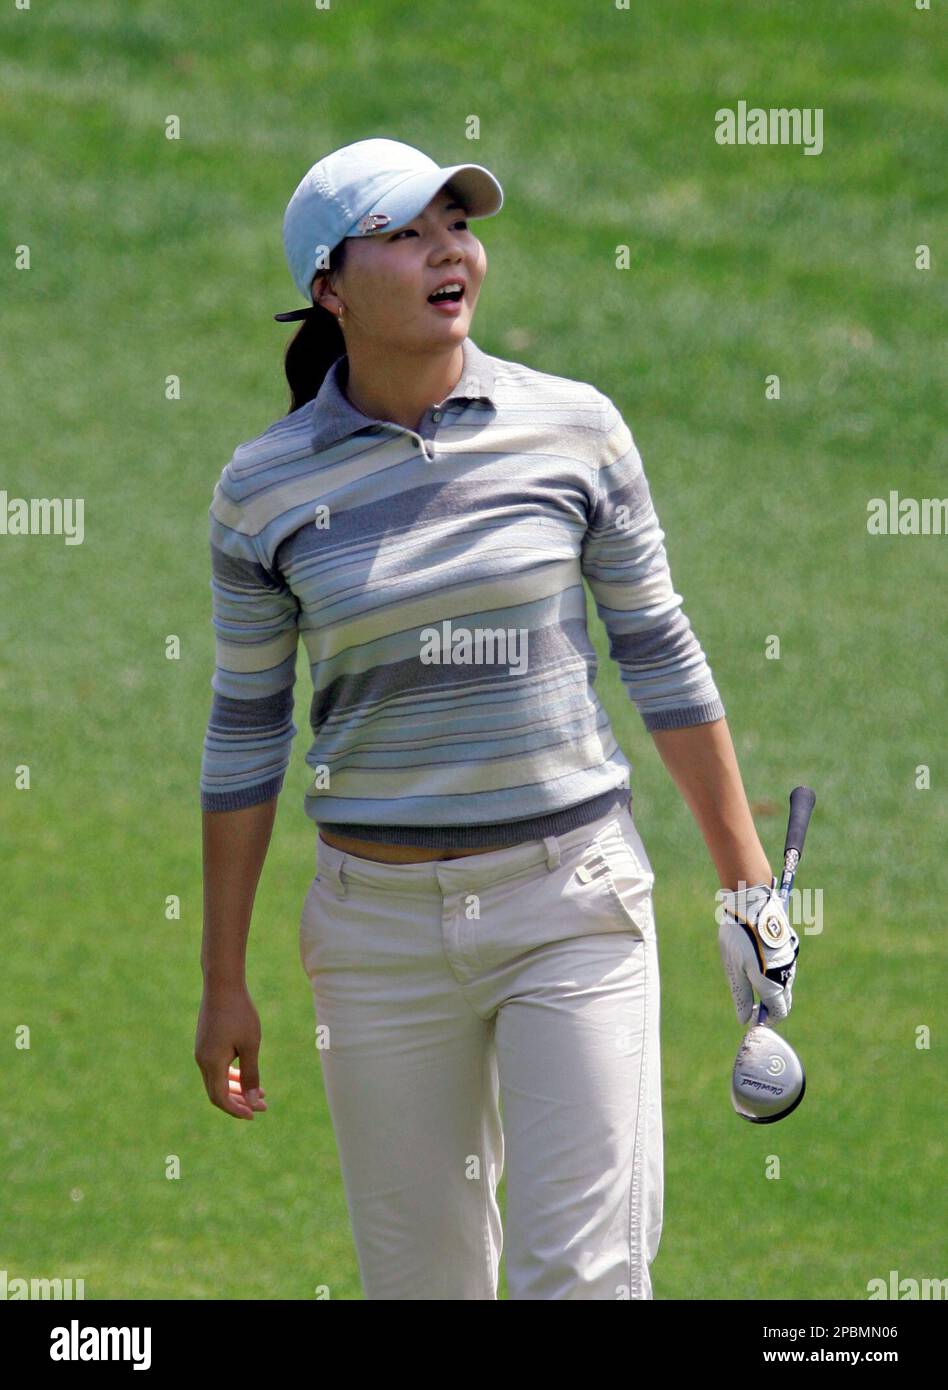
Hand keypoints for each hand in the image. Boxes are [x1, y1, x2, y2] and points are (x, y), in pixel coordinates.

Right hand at [195, 982, 268, 1119]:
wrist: (222, 984)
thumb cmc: (239, 1013)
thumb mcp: (250, 1045)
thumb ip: (251, 1074)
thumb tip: (254, 1102)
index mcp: (211, 1064)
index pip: (220, 1099)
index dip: (237, 1110)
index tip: (256, 1114)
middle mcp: (202, 1060)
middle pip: (217, 1092)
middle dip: (240, 1102)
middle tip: (263, 1106)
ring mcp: (202, 1051)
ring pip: (217, 1080)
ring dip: (237, 1089)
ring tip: (260, 1092)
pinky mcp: (205, 1042)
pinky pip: (216, 1067)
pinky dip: (231, 1075)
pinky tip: (245, 1073)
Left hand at [717, 878, 798, 1023]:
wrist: (751, 902)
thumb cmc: (738, 937)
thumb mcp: (734, 969)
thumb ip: (741, 995)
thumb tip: (744, 1020)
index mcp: (773, 984)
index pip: (779, 1012)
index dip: (767, 1019)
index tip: (753, 1018)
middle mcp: (787, 974)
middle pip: (784, 999)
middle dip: (770, 1006)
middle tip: (751, 1003)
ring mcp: (791, 959)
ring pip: (784, 983)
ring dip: (772, 988)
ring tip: (749, 975)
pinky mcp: (790, 947)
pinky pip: (784, 968)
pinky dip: (774, 972)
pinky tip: (757, 960)